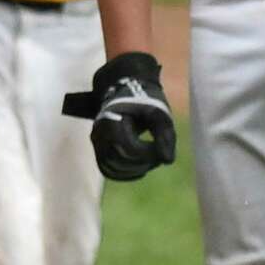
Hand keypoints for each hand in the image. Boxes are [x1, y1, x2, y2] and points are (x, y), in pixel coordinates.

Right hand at [62, 52, 175, 180]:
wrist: (126, 90)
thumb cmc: (145, 101)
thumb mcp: (159, 114)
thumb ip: (165, 136)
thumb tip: (167, 161)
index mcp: (113, 119)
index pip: (129, 148)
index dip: (148, 154)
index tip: (162, 150)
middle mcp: (100, 131)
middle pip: (120, 159)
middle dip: (142, 162)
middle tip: (158, 157)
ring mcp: (97, 141)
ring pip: (112, 167)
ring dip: (133, 170)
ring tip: (151, 162)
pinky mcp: (99, 148)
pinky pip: (108, 168)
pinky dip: (124, 173)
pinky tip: (141, 168)